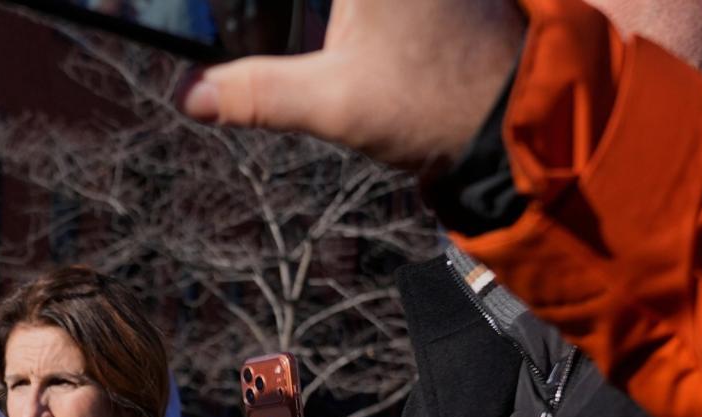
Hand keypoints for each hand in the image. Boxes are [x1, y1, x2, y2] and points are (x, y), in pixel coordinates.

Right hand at [178, 0, 525, 176]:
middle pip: (293, 0)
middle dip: (255, 13)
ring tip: (234, 31)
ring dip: (279, 17)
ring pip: (312, 3)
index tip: (197, 18)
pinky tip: (286, 36)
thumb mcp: (334, 102)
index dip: (245, 8)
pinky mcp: (402, 3)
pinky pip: (331, 7)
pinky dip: (309, 16)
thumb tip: (189, 93)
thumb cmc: (437, 101)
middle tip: (207, 27)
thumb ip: (255, 93)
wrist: (512, 119)